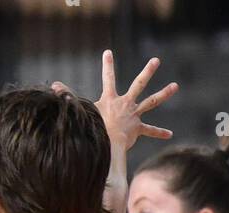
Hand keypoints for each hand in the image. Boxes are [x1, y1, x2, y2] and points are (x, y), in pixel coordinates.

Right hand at [53, 50, 176, 149]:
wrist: (107, 144)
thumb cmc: (92, 129)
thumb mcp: (80, 112)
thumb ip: (67, 97)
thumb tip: (54, 86)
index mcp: (111, 99)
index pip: (108, 78)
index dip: (107, 65)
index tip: (108, 52)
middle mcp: (125, 104)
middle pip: (139, 84)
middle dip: (147, 71)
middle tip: (156, 60)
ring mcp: (133, 115)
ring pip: (151, 101)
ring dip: (164, 93)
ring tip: (175, 86)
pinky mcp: (137, 129)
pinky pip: (150, 130)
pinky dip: (159, 132)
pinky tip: (169, 134)